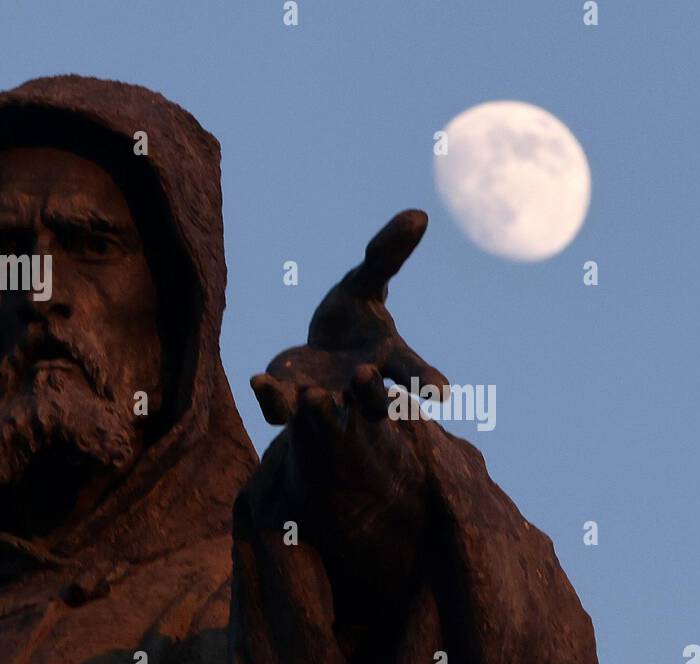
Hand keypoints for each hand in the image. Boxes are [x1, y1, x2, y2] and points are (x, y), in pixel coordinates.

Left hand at [249, 210, 447, 520]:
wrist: (315, 356)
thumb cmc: (350, 317)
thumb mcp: (364, 281)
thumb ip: (388, 254)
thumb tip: (419, 213)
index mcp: (386, 358)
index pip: (410, 370)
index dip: (425, 380)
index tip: (441, 392)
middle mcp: (359, 388)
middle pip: (374, 402)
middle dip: (372, 393)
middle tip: (367, 373)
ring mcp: (325, 398)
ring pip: (328, 415)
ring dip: (323, 407)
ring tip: (317, 395)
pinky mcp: (289, 401)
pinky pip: (280, 409)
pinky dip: (270, 399)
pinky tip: (258, 379)